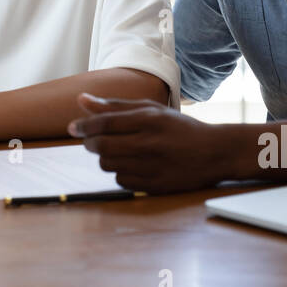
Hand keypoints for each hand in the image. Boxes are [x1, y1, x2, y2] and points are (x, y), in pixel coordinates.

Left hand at [68, 93, 232, 193]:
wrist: (213, 152)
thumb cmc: (178, 127)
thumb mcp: (151, 109)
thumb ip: (115, 106)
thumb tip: (81, 100)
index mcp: (148, 120)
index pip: (105, 122)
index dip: (84, 125)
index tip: (73, 127)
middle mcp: (149, 143)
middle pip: (102, 146)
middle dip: (90, 143)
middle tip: (92, 140)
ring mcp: (152, 166)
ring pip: (108, 165)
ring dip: (105, 158)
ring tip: (118, 151)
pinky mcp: (155, 185)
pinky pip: (121, 181)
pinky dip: (120, 173)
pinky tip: (132, 165)